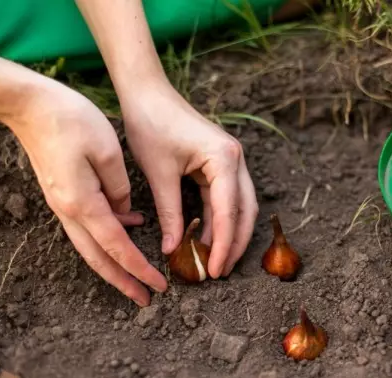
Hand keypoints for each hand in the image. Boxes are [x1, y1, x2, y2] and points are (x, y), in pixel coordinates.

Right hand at [10, 81, 166, 305]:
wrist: (30, 105)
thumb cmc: (71, 120)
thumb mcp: (108, 151)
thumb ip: (120, 188)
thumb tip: (126, 213)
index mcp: (83, 203)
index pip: (117, 247)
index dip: (139, 269)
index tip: (159, 286)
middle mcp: (69, 211)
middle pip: (98, 258)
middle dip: (123, 281)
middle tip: (146, 299)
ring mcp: (62, 204)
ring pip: (90, 246)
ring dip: (114, 264)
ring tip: (137, 277)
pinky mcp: (63, 194)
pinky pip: (87, 225)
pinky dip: (108, 236)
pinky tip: (130, 226)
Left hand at [119, 83, 258, 278]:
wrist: (147, 92)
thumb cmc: (151, 125)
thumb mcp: (159, 174)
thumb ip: (170, 213)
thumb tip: (173, 249)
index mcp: (224, 159)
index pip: (229, 212)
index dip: (224, 245)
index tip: (215, 270)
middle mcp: (235, 159)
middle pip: (245, 211)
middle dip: (235, 243)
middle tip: (221, 272)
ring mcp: (230, 160)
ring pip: (240, 206)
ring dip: (229, 233)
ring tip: (215, 260)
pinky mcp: (220, 162)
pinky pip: (225, 197)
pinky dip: (218, 219)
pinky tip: (207, 238)